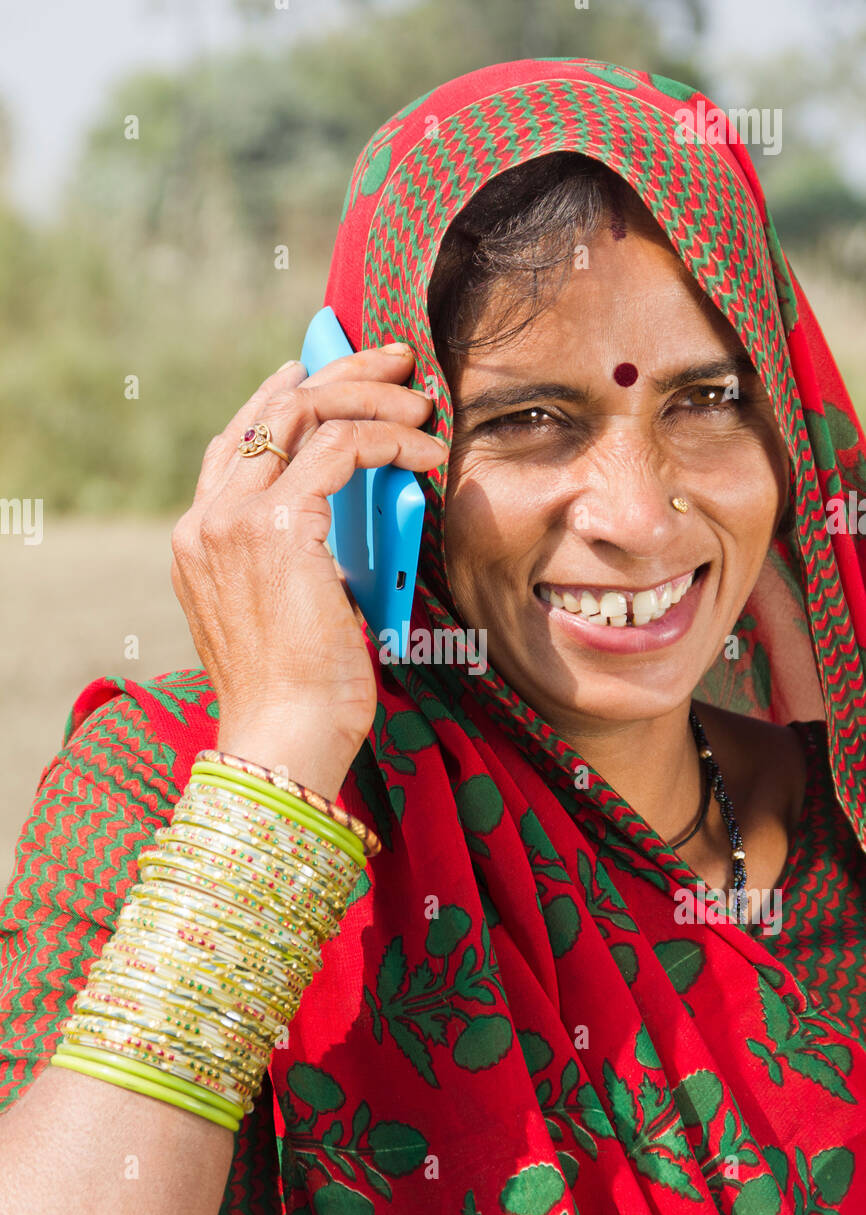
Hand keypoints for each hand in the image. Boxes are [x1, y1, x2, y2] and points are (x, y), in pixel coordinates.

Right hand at [171, 343, 446, 797]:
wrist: (283, 739)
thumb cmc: (299, 695)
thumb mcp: (291, 611)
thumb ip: (301, 556)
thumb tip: (352, 515)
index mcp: (201, 540)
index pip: (240, 441)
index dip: (285, 396)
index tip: (324, 372)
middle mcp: (207, 519)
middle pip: (272, 410)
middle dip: (338, 373)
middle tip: (393, 360)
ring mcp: (234, 519)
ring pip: (307, 414)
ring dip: (373, 397)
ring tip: (422, 404)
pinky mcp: (279, 527)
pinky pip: (343, 449)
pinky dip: (391, 440)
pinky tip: (426, 453)